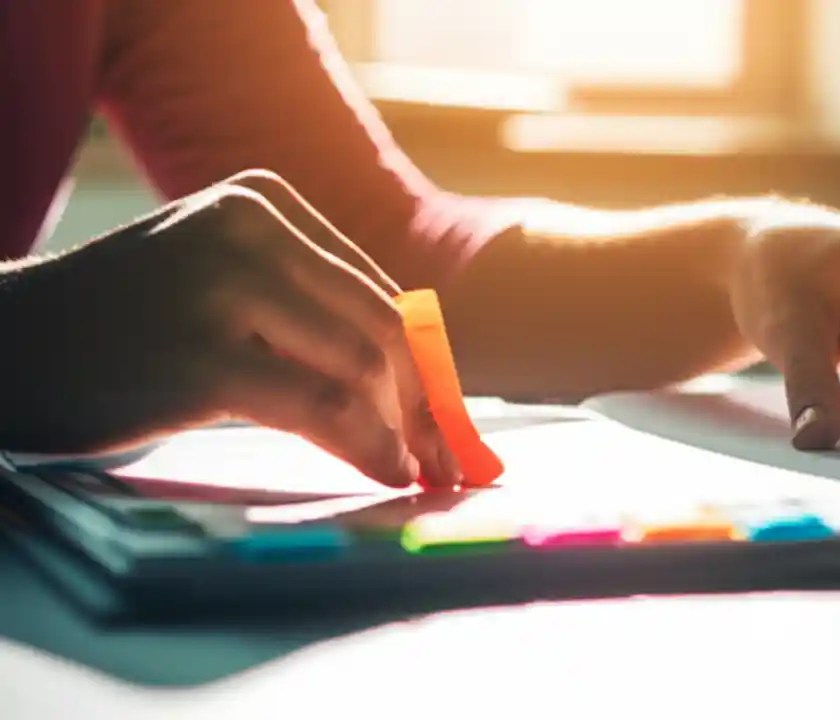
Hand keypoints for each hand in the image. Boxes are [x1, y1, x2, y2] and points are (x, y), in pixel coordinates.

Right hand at [0, 170, 457, 487]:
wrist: (6, 345)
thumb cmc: (123, 325)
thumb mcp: (217, 278)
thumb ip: (304, 304)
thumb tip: (417, 375)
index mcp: (265, 201)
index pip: (379, 290)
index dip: (425, 363)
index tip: (449, 418)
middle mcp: (248, 226)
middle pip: (382, 325)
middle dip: (427, 401)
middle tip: (449, 458)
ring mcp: (222, 286)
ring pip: (360, 364)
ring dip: (403, 429)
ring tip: (420, 471)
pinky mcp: (201, 356)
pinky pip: (320, 408)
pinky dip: (367, 446)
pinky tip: (386, 473)